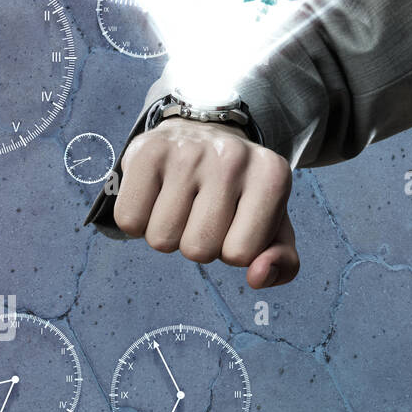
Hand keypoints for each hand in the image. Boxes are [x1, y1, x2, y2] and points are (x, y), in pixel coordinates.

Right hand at [113, 118, 298, 287]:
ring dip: (168, 233)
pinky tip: (157, 196)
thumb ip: (282, 262)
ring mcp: (189, 151)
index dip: (232, 249)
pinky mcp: (147, 150)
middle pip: (198, 250)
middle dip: (198, 244)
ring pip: (162, 239)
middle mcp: (234, 157)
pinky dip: (139, 220)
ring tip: (182, 202)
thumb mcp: (272, 225)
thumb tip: (258, 278)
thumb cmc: (240, 193)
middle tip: (204, 213)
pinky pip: (129, 220)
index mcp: (273, 177)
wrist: (205, 134)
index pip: (241, 255)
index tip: (234, 222)